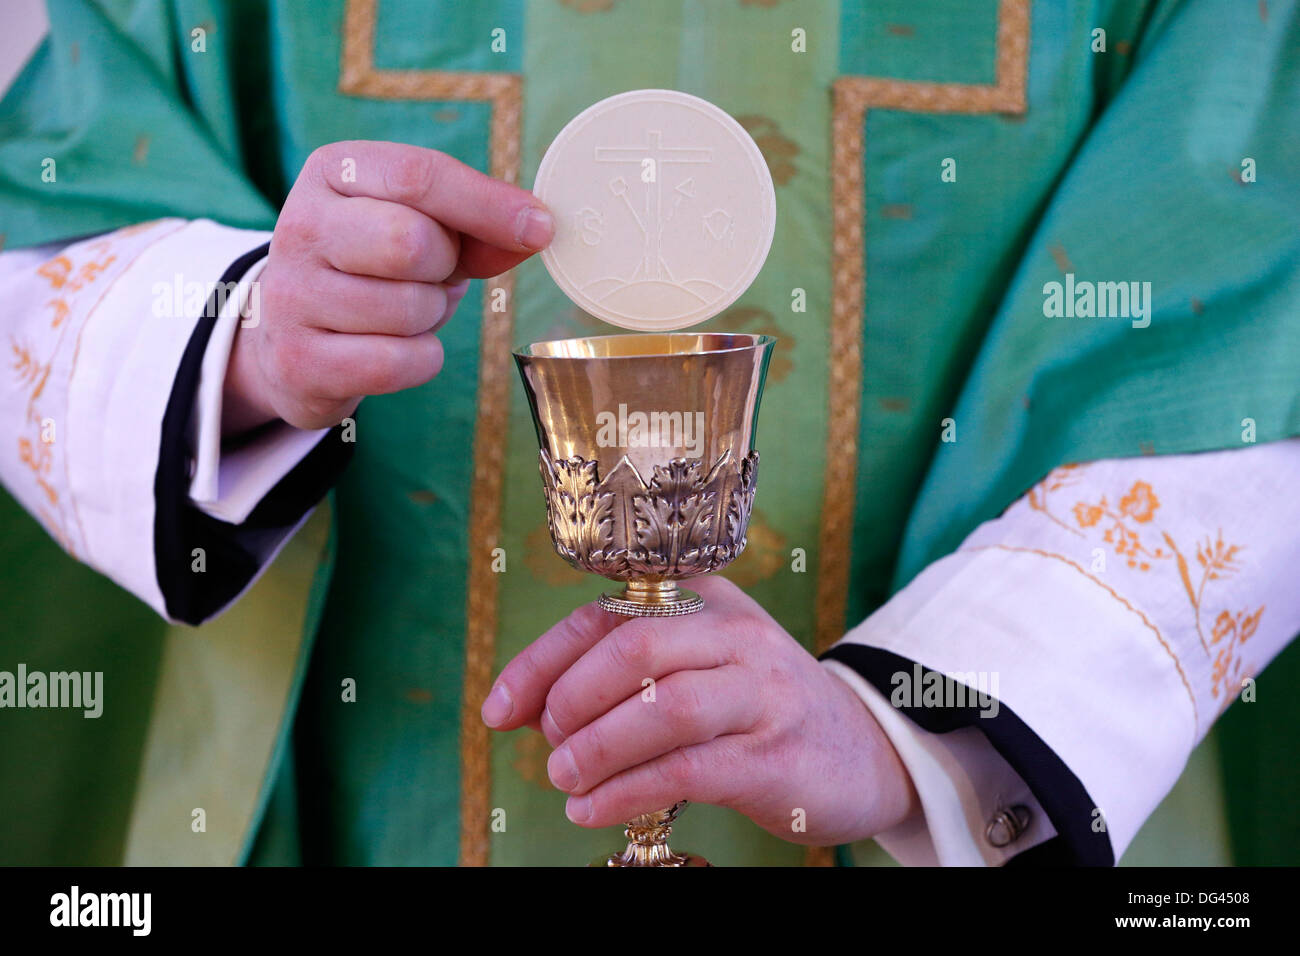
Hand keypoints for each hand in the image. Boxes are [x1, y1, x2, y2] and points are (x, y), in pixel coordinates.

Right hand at [223, 140, 553, 433]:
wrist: (289, 336)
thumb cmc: (373, 268)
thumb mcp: (420, 227)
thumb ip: (476, 225)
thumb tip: (537, 229)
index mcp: (335, 173)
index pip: (418, 175)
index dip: (487, 203)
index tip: (540, 228)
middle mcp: (302, 226)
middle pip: (410, 241)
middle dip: (444, 266)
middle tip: (431, 274)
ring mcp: (292, 295)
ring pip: (408, 308)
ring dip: (430, 317)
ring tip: (404, 310)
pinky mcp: (298, 360)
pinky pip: (396, 362)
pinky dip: (419, 360)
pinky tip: (397, 350)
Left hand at [482, 577, 918, 845]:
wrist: (865, 750)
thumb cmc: (757, 709)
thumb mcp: (697, 671)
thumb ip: (620, 679)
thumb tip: (522, 708)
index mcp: (707, 603)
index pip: (607, 615)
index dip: (541, 662)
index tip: (498, 709)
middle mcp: (737, 636)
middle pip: (634, 647)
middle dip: (571, 697)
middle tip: (548, 740)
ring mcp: (761, 693)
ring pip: (662, 706)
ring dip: (595, 748)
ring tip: (563, 780)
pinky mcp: (774, 755)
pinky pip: (686, 768)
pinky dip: (626, 790)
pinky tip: (593, 809)